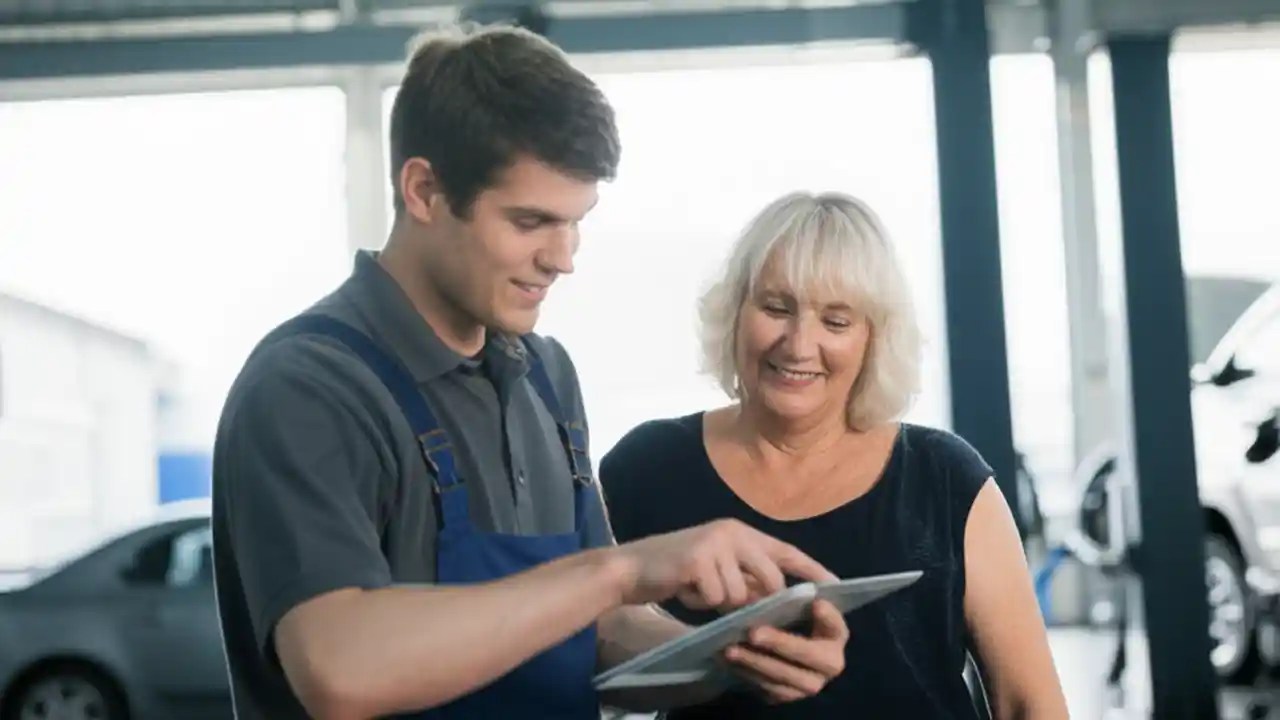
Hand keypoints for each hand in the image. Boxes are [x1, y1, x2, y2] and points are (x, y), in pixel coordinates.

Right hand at [610, 519, 835, 609]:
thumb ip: (747, 580)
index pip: (786, 552)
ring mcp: (715, 543)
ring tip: (696, 589)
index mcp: (741, 532)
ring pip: (741, 595)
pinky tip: (684, 590)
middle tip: (728, 604)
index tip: (837, 586)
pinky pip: (716, 598)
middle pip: (771, 580)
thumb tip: (778, 601)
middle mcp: (732, 532)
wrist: (631, 569)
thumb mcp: (720, 571)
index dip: (812, 570)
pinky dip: (700, 602)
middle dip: (757, 601)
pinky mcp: (697, 559)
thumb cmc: (678, 573)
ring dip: (720, 603)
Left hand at [723, 599, 848, 703]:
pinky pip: (770, 689)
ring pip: (786, 676)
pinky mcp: (788, 694)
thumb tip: (773, 591)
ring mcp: (809, 683)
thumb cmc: (787, 615)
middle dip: (780, 643)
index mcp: (835, 636)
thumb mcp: (791, 602)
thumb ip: (791, 597)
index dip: (829, 617)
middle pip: (810, 656)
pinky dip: (748, 674)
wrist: (774, 647)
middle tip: (753, 633)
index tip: (816, 603)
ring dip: (757, 662)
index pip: (837, 626)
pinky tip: (730, 661)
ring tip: (731, 649)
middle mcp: (829, 664)